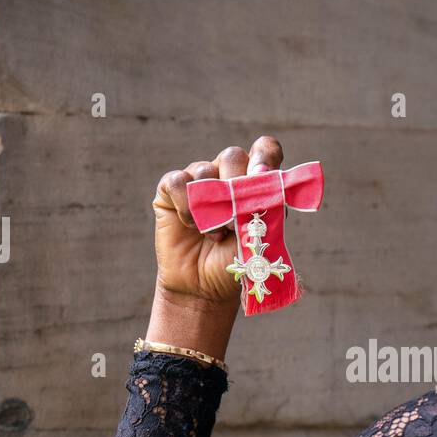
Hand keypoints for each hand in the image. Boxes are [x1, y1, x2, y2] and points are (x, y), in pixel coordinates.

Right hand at [151, 136, 285, 302]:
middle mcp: (226, 175)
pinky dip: (186, 204)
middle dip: (237, 185)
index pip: (265, 149)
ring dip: (212, 206)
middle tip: (237, 218)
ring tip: (216, 235)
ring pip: (204, 169)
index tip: (262, 175)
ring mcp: (198, 181)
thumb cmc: (236, 261)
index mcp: (254, 182)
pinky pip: (178, 181)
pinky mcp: (171, 190)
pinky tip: (192, 226)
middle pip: (233, 155)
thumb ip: (266, 206)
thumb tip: (262, 177)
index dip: (265, 156)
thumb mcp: (260, 235)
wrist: (205, 287)